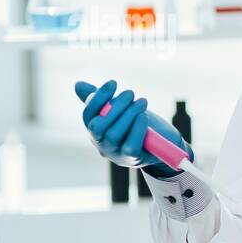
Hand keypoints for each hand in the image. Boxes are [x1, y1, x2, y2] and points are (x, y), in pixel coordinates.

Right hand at [74, 79, 189, 177]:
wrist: (163, 142)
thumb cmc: (137, 123)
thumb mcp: (120, 110)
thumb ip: (101, 100)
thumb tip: (78, 85)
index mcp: (95, 130)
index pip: (88, 115)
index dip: (98, 98)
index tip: (113, 83)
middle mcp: (101, 144)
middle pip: (97, 126)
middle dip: (113, 107)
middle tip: (130, 93)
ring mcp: (116, 154)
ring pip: (113, 135)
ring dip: (128, 114)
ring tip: (142, 102)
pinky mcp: (132, 159)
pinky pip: (130, 146)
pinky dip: (137, 129)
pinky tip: (144, 117)